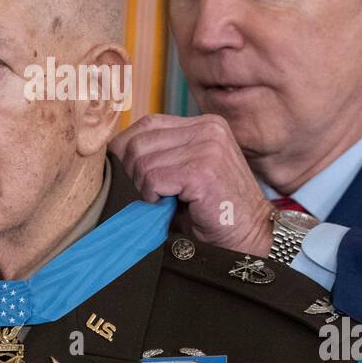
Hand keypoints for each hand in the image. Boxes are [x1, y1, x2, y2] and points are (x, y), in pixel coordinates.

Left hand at [110, 113, 272, 256]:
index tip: (139, 178)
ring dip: (145, 188)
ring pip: (142, 161)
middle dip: (135, 173)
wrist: (249, 238)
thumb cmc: (211, 211)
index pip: (145, 124)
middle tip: (154, 195)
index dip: (130, 151)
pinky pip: (153, 178)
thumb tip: (112, 150)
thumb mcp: (185, 173)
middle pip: (138, 141)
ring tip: (166, 201)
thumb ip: (159, 154)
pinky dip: (153, 196)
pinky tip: (170, 205)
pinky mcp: (202, 170)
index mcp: (204, 124)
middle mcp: (207, 128)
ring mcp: (207, 147)